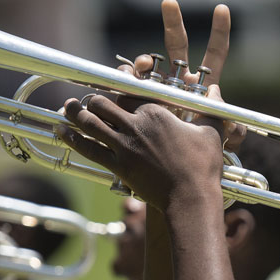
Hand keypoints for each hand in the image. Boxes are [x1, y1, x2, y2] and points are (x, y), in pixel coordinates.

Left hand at [56, 0, 232, 208]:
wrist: (190, 199)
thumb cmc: (203, 166)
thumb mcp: (211, 133)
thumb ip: (211, 109)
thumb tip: (217, 90)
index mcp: (157, 113)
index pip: (129, 90)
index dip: (118, 82)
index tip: (113, 79)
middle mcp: (136, 126)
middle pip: (104, 103)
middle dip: (93, 98)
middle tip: (87, 99)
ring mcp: (124, 146)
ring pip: (90, 122)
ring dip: (75, 113)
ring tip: (67, 107)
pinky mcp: (118, 166)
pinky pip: (89, 149)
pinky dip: (72, 138)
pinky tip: (63, 132)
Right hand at [117, 0, 244, 149]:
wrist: (173, 170)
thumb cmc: (199, 152)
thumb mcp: (218, 140)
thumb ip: (232, 132)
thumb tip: (235, 126)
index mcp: (202, 86)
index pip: (215, 55)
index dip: (220, 32)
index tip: (222, 8)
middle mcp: (179, 81)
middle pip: (177, 46)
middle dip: (173, 22)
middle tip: (169, 2)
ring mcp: (157, 88)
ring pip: (149, 63)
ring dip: (145, 59)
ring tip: (144, 64)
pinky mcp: (137, 101)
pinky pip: (129, 84)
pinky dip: (125, 80)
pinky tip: (125, 81)